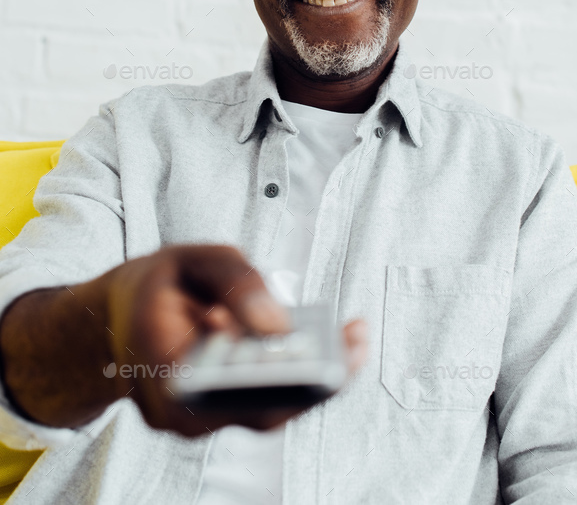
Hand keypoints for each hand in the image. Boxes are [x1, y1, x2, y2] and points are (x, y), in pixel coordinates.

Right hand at [104, 244, 367, 435]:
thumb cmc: (158, 285)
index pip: (225, 385)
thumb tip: (280, 325)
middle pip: (259, 409)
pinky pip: (264, 404)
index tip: (312, 344)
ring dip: (315, 376)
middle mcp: (177, 410)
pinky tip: (331, 344)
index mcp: (159, 366)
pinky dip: (298, 375)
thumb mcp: (191, 259)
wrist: (116, 319)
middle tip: (356, 340)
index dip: (271, 372)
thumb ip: (236, 281)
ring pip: (267, 411)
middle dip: (314, 375)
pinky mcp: (217, 417)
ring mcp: (196, 422)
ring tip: (354, 338)